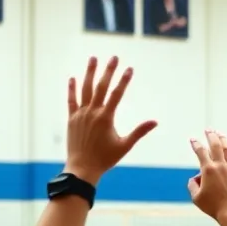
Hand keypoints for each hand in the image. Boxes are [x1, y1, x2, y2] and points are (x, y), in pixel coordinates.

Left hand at [65, 56, 156, 184]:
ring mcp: (80, 114)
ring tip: (93, 58)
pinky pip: (71, 100)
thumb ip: (139, 132)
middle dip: (108, 71)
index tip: (129, 68)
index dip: (124, 80)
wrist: (82, 168)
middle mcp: (92, 112)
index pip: (117, 94)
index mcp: (106, 118)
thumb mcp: (125, 146)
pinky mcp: (72, 119)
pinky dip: (72, 89)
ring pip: (85, 89)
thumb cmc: (105, 159)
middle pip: (101, 87)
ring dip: (89, 73)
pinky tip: (73, 78)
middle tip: (114, 57)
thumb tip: (155, 122)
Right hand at [188, 130, 226, 220]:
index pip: (200, 152)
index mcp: (208, 170)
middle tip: (209, 129)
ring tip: (221, 135)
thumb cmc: (213, 207)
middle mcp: (222, 166)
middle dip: (211, 135)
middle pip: (216, 145)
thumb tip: (195, 179)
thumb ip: (192, 186)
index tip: (193, 139)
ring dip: (225, 141)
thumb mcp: (196, 198)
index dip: (195, 144)